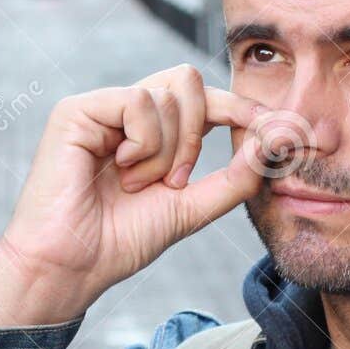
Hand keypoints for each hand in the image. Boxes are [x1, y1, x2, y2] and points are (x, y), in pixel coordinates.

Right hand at [0, 64, 281, 326]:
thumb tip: (277, 140)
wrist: (72, 267)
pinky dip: (145, 144)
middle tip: (176, 179)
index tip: (275, 128)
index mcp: (148, 131)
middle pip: (188, 80)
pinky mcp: (77, 110)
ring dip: (167, 151)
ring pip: (168, 94)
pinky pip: (139, 101)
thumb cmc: (120, 241)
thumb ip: (235, 177)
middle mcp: (123, 112)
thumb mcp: (192, 207)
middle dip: (197, 132)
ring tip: (136, 184)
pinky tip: (121, 172)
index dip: (239, 107)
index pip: (202, 98)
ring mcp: (99, 108)